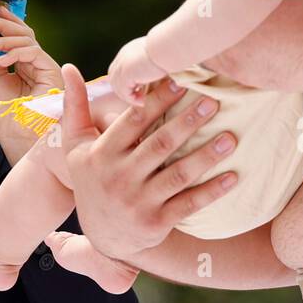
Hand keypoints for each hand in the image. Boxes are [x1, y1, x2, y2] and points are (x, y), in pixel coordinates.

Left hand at [0, 6, 62, 164]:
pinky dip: (15, 52)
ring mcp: (46, 67)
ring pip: (28, 39)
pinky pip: (33, 51)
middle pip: (25, 34)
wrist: (17, 138)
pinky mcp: (52, 72)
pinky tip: (0, 61)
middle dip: (3, 24)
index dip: (6, 22)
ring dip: (4, 39)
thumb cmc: (7, 116)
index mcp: (25, 66)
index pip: (18, 38)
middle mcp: (38, 64)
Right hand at [58, 63, 237, 260]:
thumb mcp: (76, 146)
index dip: (156, 100)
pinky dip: (212, 191)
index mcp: (102, 154)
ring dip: (206, 155)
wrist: (102, 236)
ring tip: (231, 137)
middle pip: (159, 145)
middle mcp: (119, 177)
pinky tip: (234, 176)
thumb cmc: (93, 179)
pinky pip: (189, 205)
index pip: (133, 121)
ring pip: (177, 174)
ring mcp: (138, 202)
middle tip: (212, 101)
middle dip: (186, 122)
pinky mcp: (157, 223)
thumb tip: (68, 66)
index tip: (180, 80)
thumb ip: (75, 107)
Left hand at [106, 36, 164, 104]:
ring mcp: (123, 64)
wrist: (170, 45)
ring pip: (117, 86)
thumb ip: (156, 65)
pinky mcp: (126, 73)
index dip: (128, 81)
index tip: (141, 89)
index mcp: (132, 49)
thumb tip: (166, 76)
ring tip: (142, 100)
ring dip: (129, 96)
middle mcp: (124, 55)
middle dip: (125, 89)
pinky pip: (124, 92)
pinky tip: (143, 101)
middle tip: (140, 96)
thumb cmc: (173, 49)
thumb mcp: (162, 56)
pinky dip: (132, 99)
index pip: (121, 68)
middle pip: (114, 77)